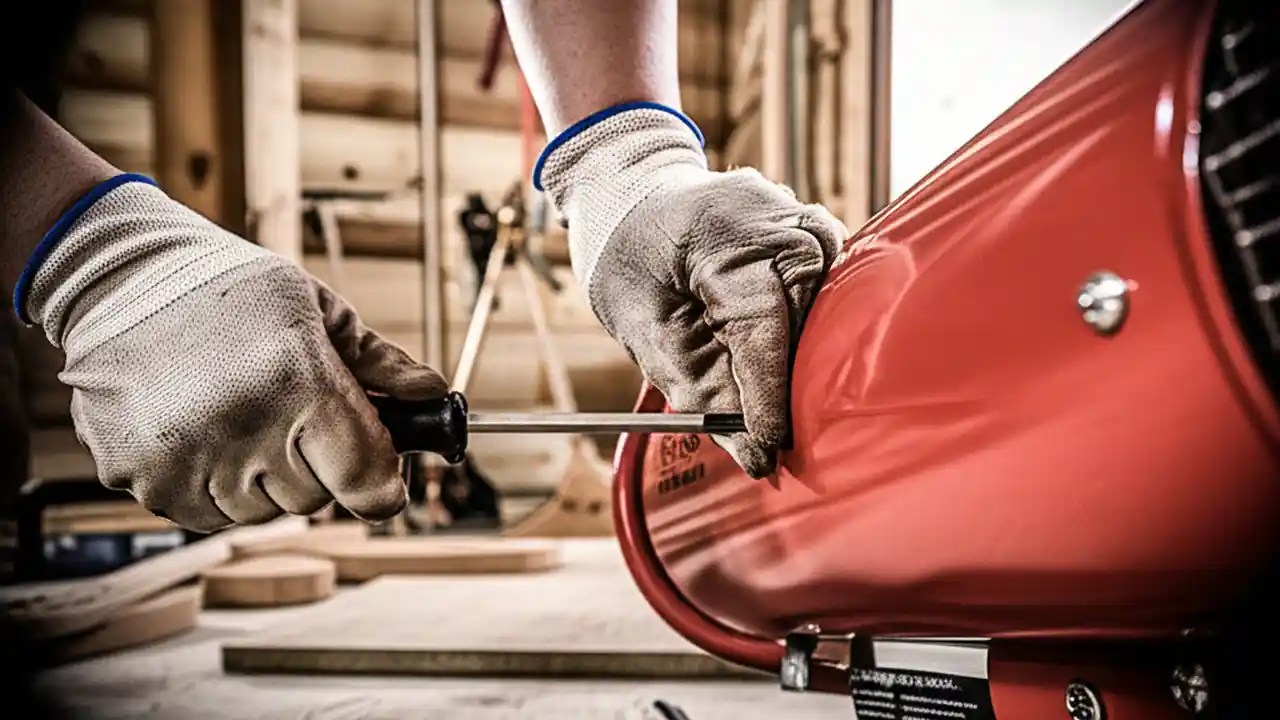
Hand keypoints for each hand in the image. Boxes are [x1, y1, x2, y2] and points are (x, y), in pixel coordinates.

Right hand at [20, 178, 444, 530]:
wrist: (120, 281)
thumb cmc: (232, 292)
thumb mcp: (319, 310)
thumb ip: (381, 362)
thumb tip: (435, 396)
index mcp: (297, 379)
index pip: (367, 481)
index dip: (383, 485)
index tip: (384, 475)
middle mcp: (243, 426)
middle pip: (317, 500)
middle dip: (318, 466)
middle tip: (294, 416)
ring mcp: (187, 459)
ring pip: (261, 513)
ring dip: (264, 480)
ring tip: (241, 416)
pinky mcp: (141, 478)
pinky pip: (206, 515)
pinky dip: (214, 487)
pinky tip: (204, 432)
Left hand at [538, 105, 846, 476]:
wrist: (635, 192)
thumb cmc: (629, 257)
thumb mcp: (642, 327)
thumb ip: (699, 390)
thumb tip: (755, 452)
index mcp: (724, 231)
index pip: (763, 327)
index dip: (770, 397)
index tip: (768, 449)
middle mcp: (781, 218)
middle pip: (810, 321)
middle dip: (794, 385)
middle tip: (773, 439)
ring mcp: (807, 220)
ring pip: (829, 312)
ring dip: (807, 361)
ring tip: (780, 404)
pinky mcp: (820, 234)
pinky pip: (828, 297)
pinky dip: (810, 336)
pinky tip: (790, 363)